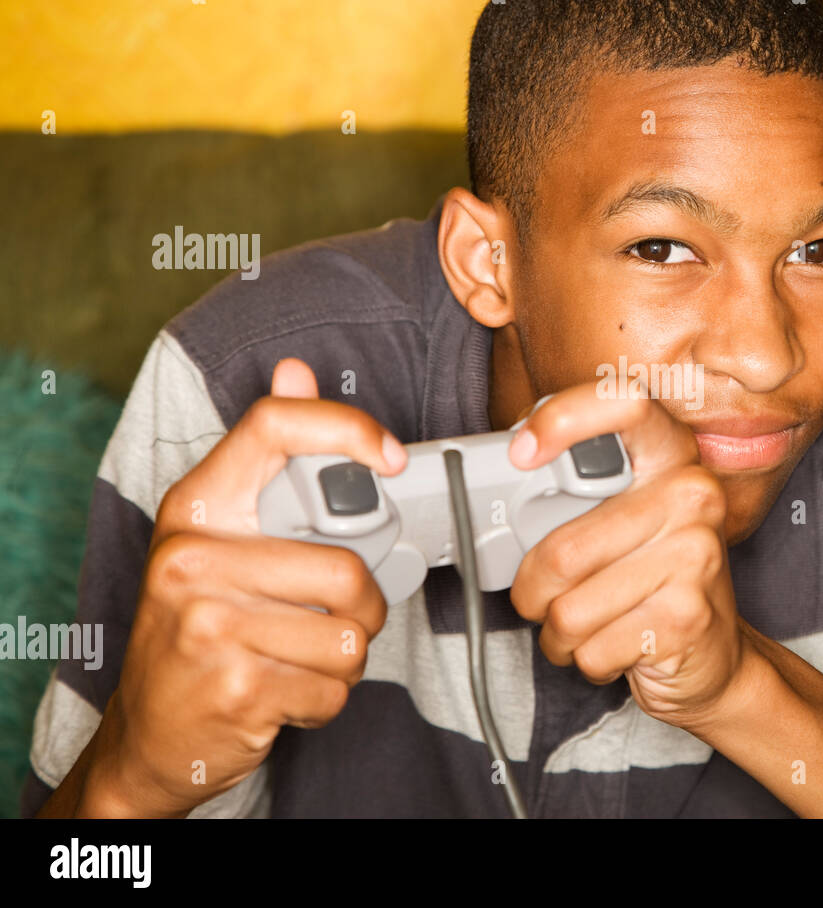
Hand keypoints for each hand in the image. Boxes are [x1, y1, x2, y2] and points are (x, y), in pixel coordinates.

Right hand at [84, 359, 404, 816]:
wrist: (150, 732)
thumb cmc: (197, 624)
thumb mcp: (218, 535)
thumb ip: (267, 459)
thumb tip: (294, 369)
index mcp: (197, 508)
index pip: (274, 426)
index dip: (346, 428)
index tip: (392, 457)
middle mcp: (192, 558)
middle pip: (345, 567)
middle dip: (364, 607)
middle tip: (338, 617)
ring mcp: (209, 625)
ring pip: (350, 636)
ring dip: (346, 659)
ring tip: (302, 655)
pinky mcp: (235, 687)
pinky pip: (334, 689)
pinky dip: (326, 699)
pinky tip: (286, 691)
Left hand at [506, 385, 744, 728]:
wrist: (714, 656)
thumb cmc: (650, 582)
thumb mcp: (619, 520)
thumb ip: (571, 491)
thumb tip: (503, 471)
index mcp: (672, 457)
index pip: (626, 402)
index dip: (565, 418)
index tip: (522, 452)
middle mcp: (693, 496)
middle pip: (563, 551)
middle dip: (533, 592)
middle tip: (544, 595)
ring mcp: (696, 557)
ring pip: (569, 610)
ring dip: (559, 633)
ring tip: (588, 625)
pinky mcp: (688, 618)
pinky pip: (591, 649)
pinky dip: (585, 661)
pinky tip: (615, 647)